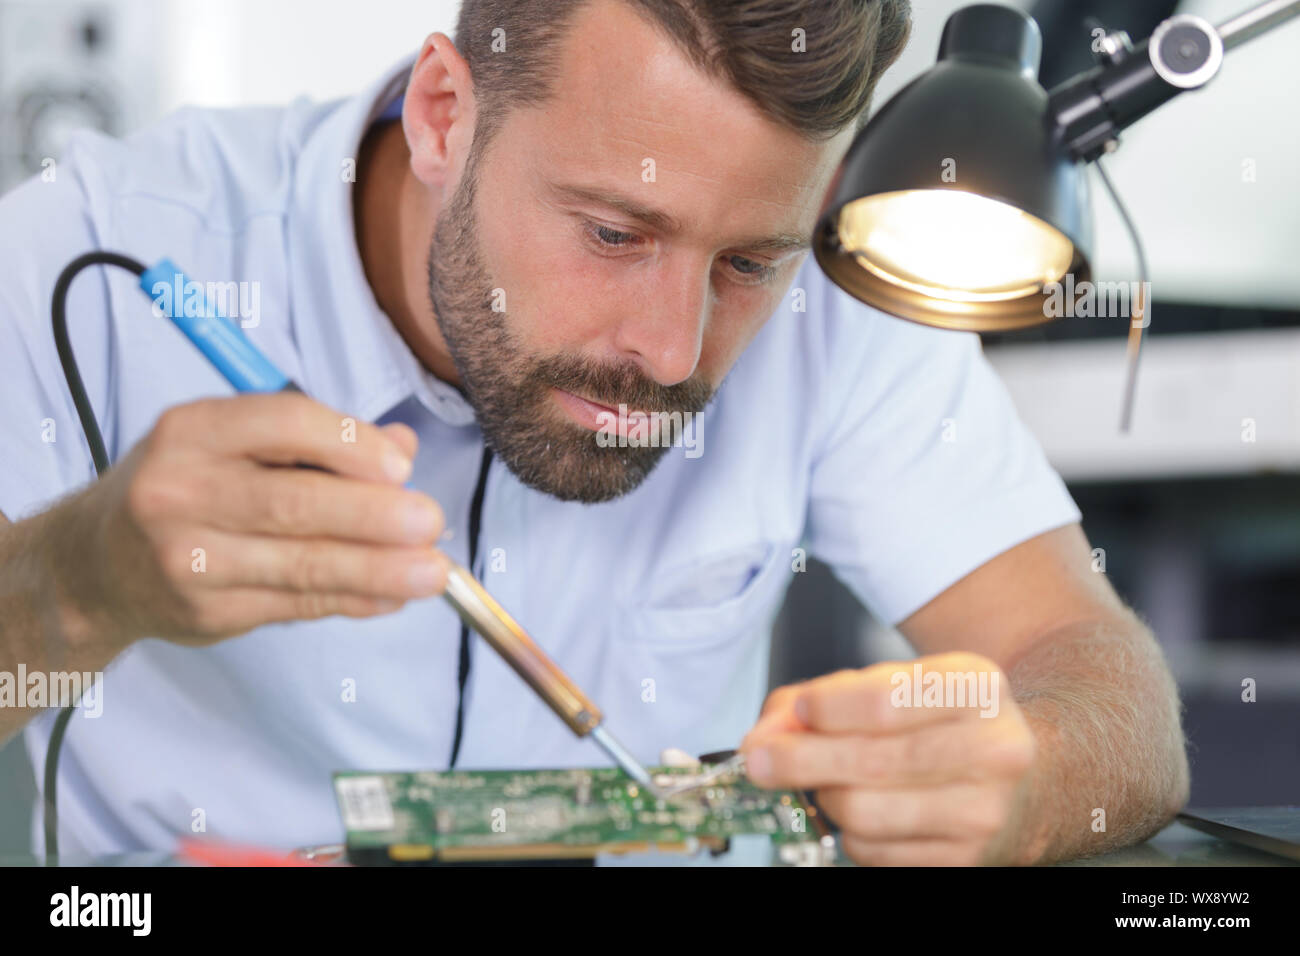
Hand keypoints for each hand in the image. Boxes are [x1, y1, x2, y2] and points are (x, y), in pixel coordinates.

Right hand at [83, 392, 447, 645]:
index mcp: (192, 430)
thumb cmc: (187, 487)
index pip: (281, 423)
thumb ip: (318, 442)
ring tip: (432, 571)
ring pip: (301, 564)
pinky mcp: (206, 612)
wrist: (95, 565)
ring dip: (378, 569)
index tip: (401, 467)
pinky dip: (354, 599)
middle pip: (293, 503)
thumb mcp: (234, 444)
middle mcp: (180, 492)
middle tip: (430, 521)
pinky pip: (297, 605)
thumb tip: (402, 448)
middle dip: (373, 515)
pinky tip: (393, 595)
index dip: (348, 443)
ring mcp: (189, 559)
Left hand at [740, 652, 1037, 864]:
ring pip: (864, 812)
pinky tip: (858, 811)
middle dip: (798, 760)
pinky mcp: (965, 861)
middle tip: (759, 759)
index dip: (829, 708)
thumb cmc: (945, 726)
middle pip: (870, 761)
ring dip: (823, 799)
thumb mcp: (903, 684)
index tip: (797, 710)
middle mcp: (993, 751)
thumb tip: (769, 733)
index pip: (886, 700)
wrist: (1023, 784)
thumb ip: (830, 696)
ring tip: (821, 783)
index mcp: (977, 690)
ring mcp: (983, 813)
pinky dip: (848, 834)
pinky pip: (875, 853)